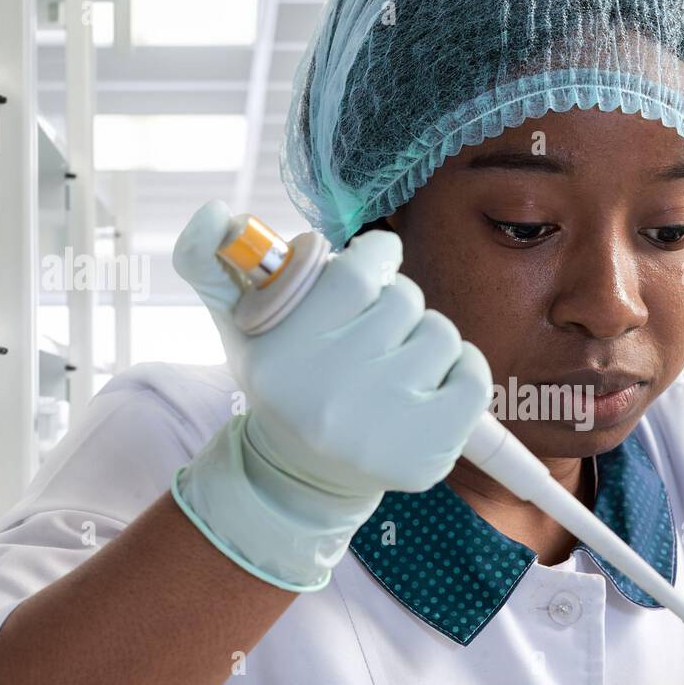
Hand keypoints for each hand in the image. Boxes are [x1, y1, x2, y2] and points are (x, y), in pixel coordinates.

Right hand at [169, 200, 492, 589]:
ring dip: (428, 337)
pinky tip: (433, 383)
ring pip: (442, 334)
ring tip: (396, 362)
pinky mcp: (429, 452)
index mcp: (285, 355)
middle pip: (404, 300)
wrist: (304, 473)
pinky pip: (475, 376)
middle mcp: (332, 393)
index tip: (374, 262)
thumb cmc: (284, 379)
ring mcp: (383, 426)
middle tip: (376, 329)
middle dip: (396, 303)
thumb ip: (209, 261)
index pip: (357, 273)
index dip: (376, 254)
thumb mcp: (237, 323)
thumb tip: (212, 211)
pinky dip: (464, 369)